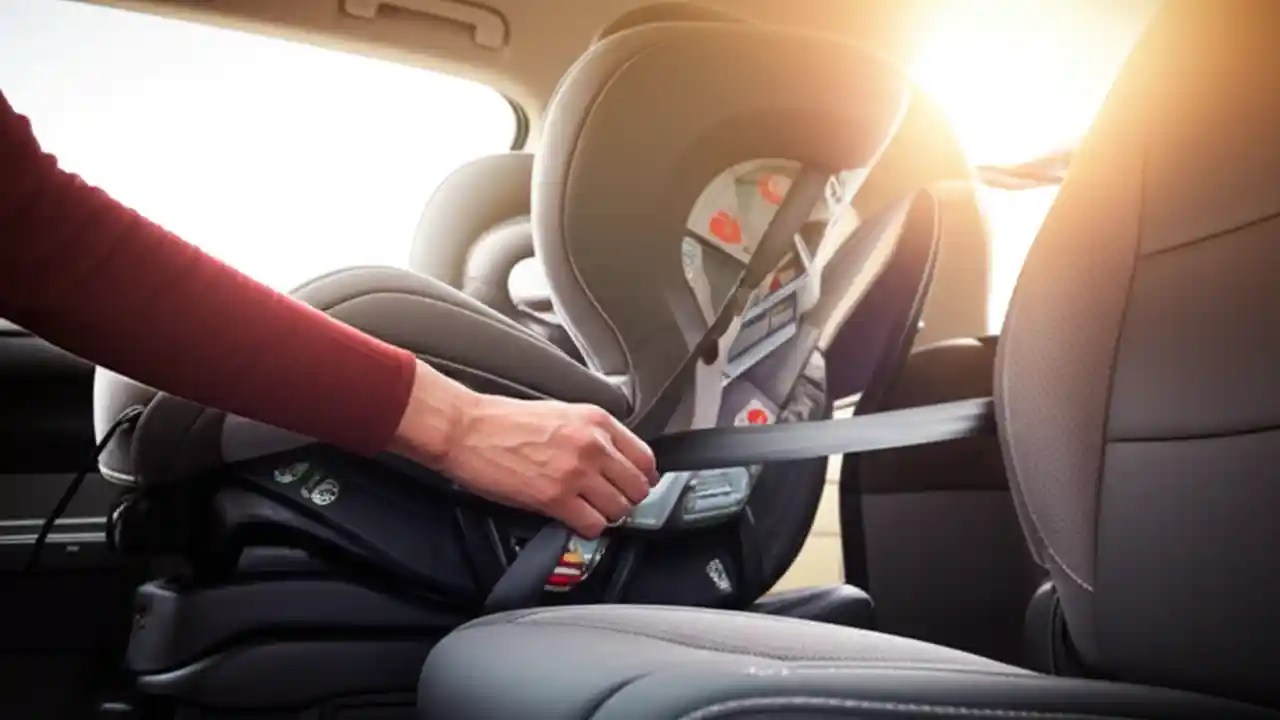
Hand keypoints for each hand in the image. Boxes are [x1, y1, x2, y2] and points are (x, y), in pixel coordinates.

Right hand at [388, 360, 658, 537]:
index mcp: (596, 421)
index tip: (634, 485)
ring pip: (619, 509)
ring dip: (607, 516)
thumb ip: (591, 434)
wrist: (467, 429)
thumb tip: (613, 459)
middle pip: (637, 487)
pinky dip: (588, 529)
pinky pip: (593, 525)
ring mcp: (576, 473)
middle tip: (610, 503)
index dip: (642, 477)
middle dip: (626, 500)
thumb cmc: (504, 421)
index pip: (644, 457)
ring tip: (590, 512)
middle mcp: (593, 445)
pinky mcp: (555, 499)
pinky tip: (576, 521)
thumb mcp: (561, 413)